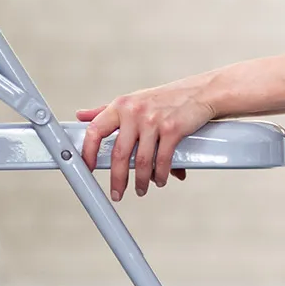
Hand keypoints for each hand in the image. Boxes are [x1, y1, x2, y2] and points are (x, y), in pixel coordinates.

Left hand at [76, 79, 215, 201]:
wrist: (202, 93)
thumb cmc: (168, 99)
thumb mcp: (133, 100)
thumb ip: (106, 110)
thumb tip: (82, 116)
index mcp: (121, 105)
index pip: (95, 131)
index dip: (88, 153)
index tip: (87, 168)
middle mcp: (135, 112)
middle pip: (119, 153)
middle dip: (118, 179)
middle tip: (117, 193)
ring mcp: (154, 121)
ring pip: (142, 161)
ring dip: (141, 181)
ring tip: (141, 189)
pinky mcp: (173, 129)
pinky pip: (163, 160)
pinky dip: (161, 175)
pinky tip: (160, 180)